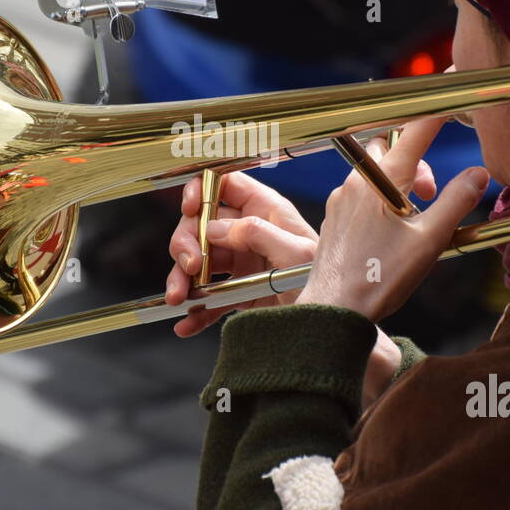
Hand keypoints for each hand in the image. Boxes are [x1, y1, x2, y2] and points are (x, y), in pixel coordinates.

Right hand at [165, 171, 318, 335]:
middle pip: (200, 226)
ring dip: (181, 280)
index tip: (190, 207)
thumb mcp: (298, 253)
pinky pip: (207, 300)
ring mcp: (240, 264)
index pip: (225, 185)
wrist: (331, 324)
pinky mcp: (236, 294)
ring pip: (196, 264)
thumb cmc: (327, 281)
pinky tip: (187, 323)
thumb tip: (215, 228)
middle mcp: (248, 234)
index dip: (201, 189)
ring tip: (178, 300)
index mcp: (266, 211)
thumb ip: (258, 233)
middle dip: (186, 244)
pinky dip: (194, 311)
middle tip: (190, 266)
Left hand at [296, 117, 488, 321]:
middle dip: (419, 160)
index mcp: (382, 180)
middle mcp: (357, 180)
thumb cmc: (380, 277)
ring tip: (414, 218)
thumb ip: (456, 202)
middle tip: (432, 195)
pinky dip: (383, 199)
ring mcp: (342, 198)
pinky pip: (362, 192)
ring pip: (376, 171)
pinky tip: (391, 231)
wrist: (334, 307)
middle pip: (393, 147)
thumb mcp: (430, 241)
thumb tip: (478, 173)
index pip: (416, 130)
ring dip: (401, 183)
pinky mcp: (336, 216)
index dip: (438, 111)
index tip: (454, 97)